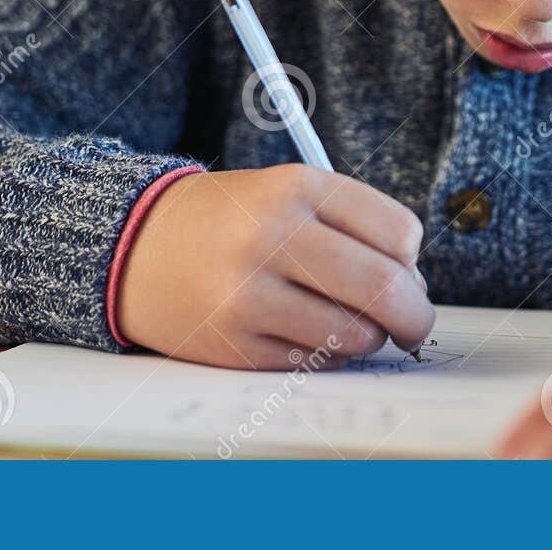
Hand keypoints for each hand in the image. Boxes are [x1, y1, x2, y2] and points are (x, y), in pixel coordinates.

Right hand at [115, 164, 433, 369]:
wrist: (136, 245)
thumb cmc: (231, 221)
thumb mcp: (287, 192)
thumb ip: (353, 226)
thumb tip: (415, 288)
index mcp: (296, 187)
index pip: (399, 232)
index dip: (413, 260)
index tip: (408, 270)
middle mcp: (272, 236)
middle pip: (385, 288)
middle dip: (415, 315)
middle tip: (414, 323)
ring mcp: (250, 294)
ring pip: (355, 334)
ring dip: (367, 337)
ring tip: (346, 321)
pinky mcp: (235, 344)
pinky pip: (314, 363)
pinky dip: (325, 355)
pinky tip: (301, 331)